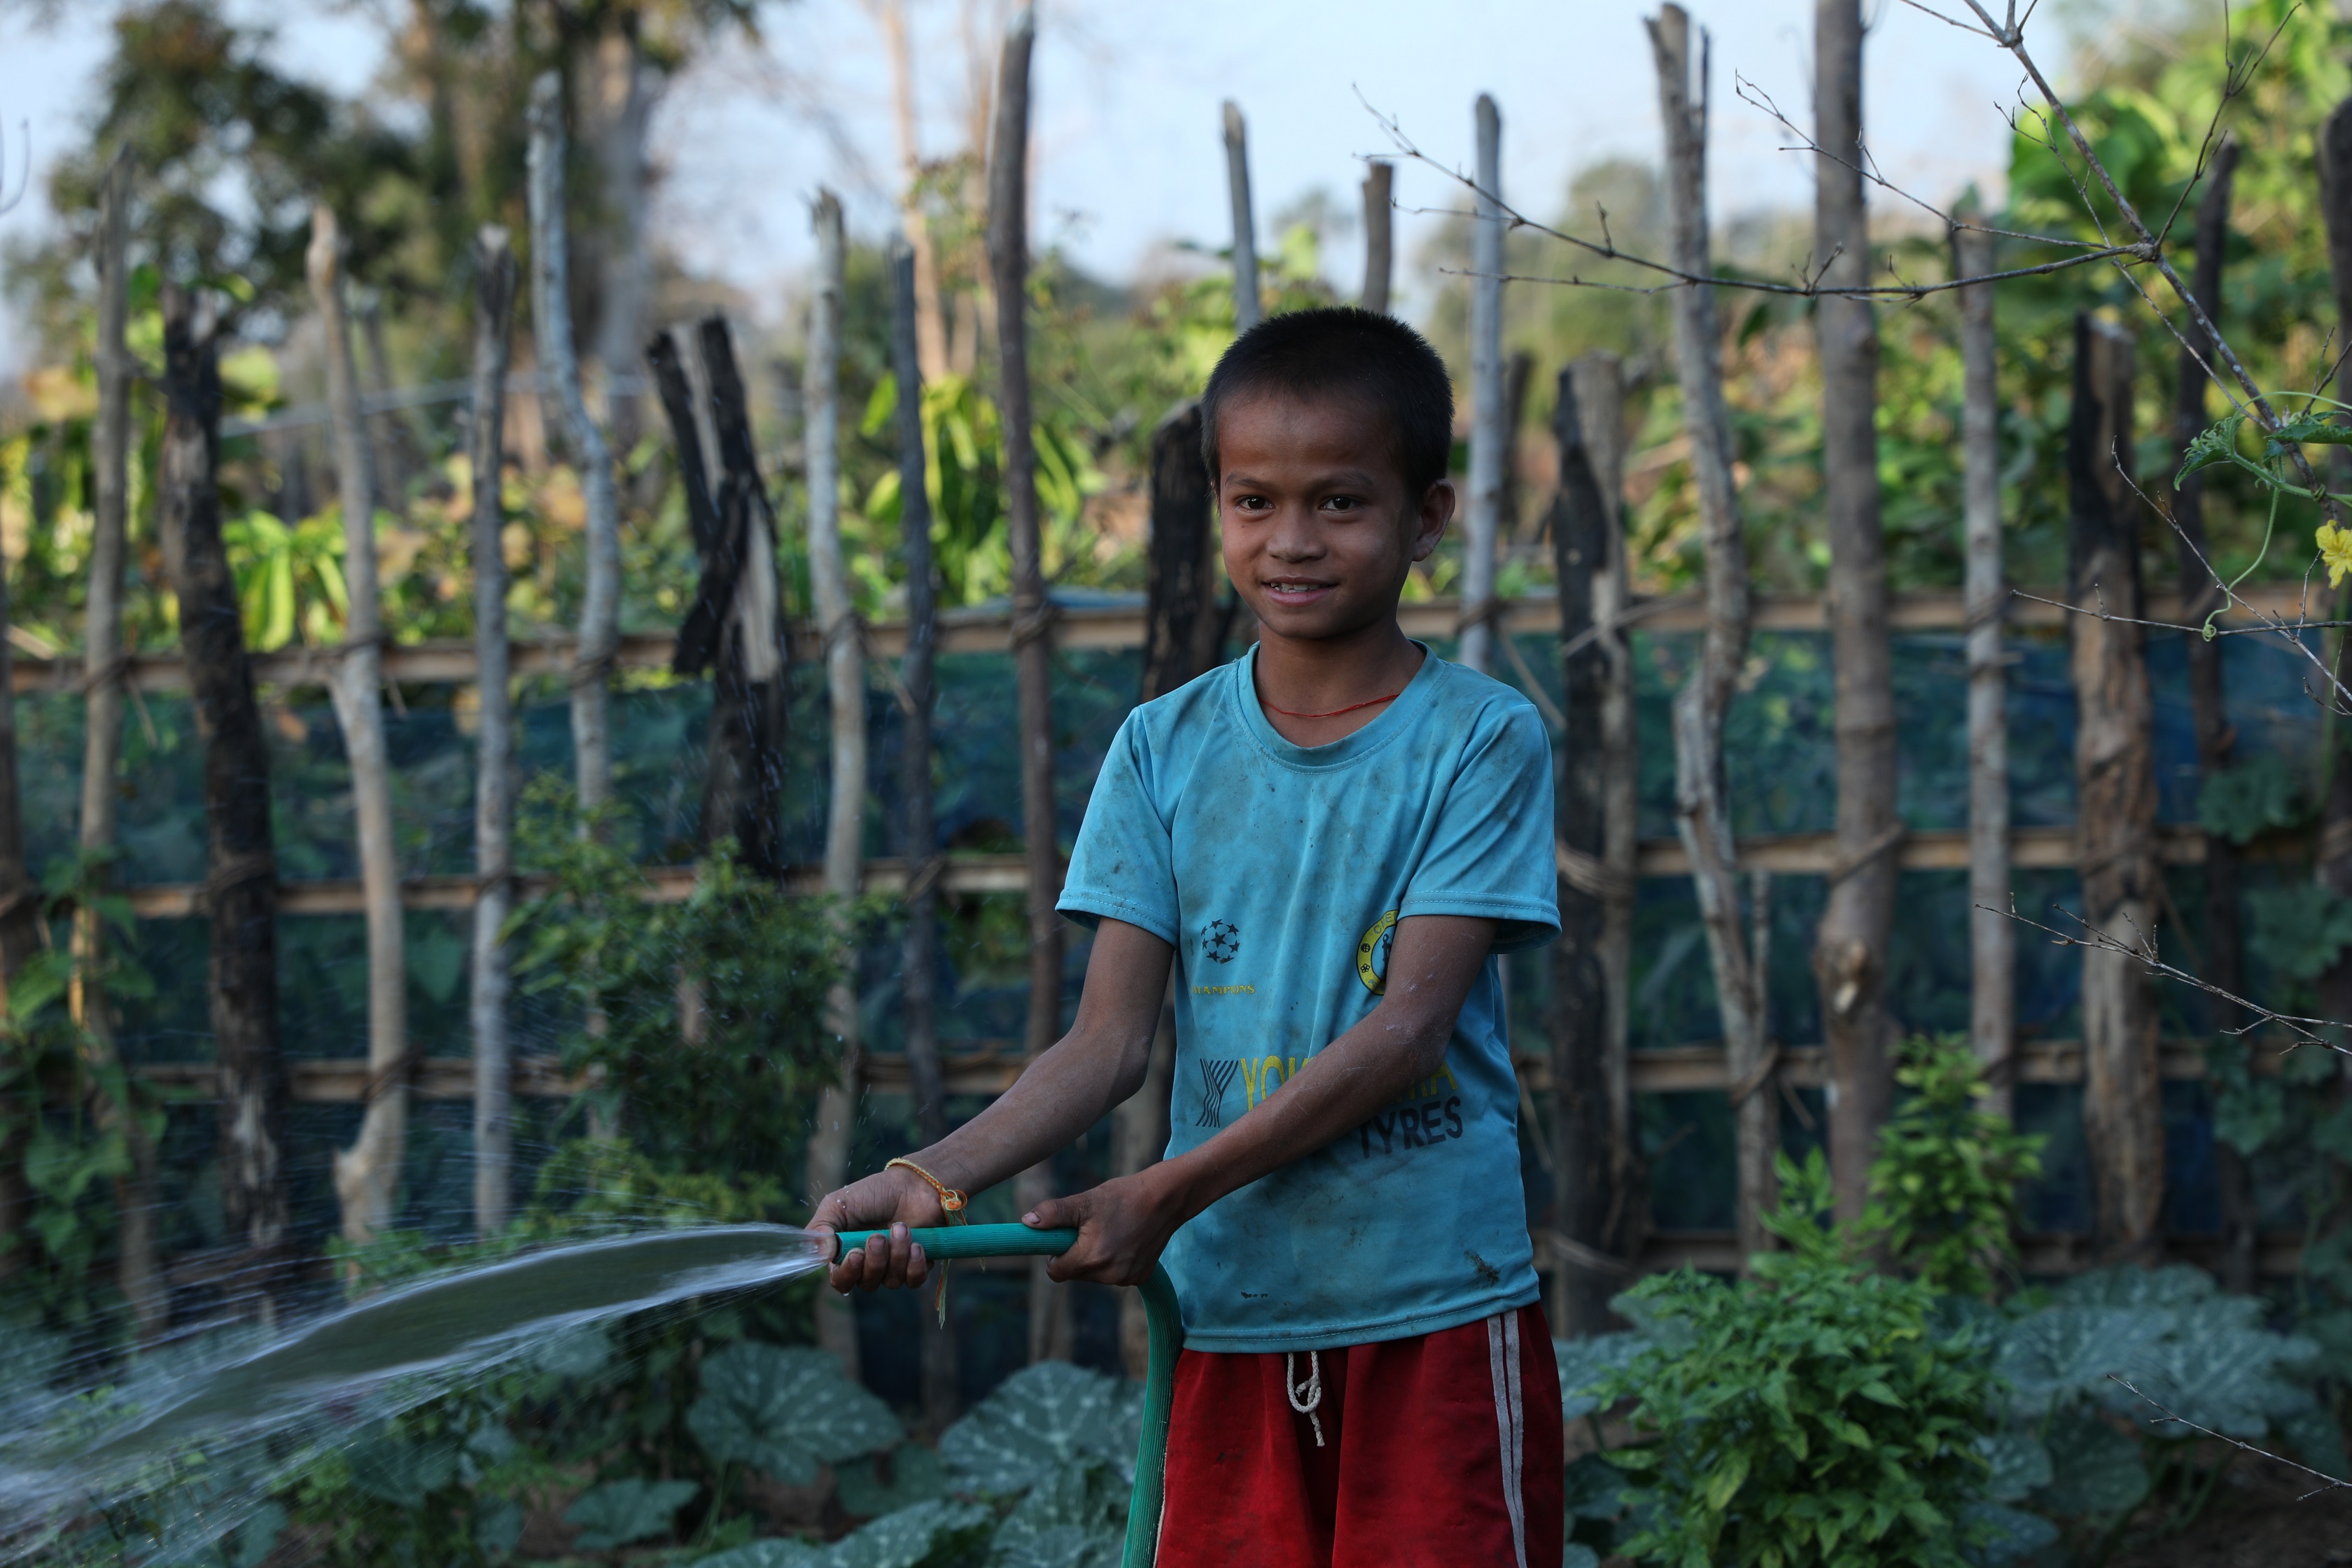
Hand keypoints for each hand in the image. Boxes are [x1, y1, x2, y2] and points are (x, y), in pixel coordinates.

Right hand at [812, 1164, 946, 1293]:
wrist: (911, 1184)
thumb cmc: (873, 1193)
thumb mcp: (838, 1205)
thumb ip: (821, 1229)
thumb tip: (819, 1254)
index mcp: (846, 1254)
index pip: (841, 1280)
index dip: (848, 1273)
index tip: (856, 1254)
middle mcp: (869, 1265)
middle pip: (867, 1283)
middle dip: (875, 1260)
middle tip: (879, 1235)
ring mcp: (894, 1267)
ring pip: (891, 1281)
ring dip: (897, 1254)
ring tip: (901, 1227)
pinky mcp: (917, 1265)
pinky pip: (915, 1280)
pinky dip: (915, 1265)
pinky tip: (916, 1245)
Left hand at [1028, 1166, 1190, 1288]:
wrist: (1166, 1199)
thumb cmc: (1123, 1196)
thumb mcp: (1085, 1201)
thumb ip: (1053, 1214)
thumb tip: (1027, 1223)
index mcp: (1091, 1258)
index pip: (1056, 1272)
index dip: (1055, 1254)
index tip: (1065, 1237)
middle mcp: (1108, 1275)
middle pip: (1075, 1274)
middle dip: (1076, 1254)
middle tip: (1090, 1229)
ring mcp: (1126, 1279)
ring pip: (1094, 1275)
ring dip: (1095, 1259)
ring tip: (1110, 1232)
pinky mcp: (1140, 1278)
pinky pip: (1114, 1275)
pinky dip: (1114, 1261)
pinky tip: (1125, 1240)